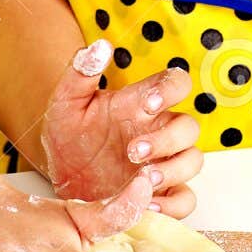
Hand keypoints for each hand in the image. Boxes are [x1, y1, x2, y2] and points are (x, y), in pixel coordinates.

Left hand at [39, 40, 202, 217]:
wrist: (57, 177)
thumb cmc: (67, 135)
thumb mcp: (66, 102)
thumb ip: (80, 72)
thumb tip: (100, 46)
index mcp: (140, 104)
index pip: (175, 84)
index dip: (171, 90)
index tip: (148, 103)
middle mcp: (157, 131)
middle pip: (189, 127)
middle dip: (167, 139)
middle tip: (133, 152)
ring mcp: (161, 164)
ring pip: (193, 160)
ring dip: (174, 169)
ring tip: (142, 180)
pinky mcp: (159, 195)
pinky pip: (185, 200)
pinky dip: (175, 204)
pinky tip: (149, 205)